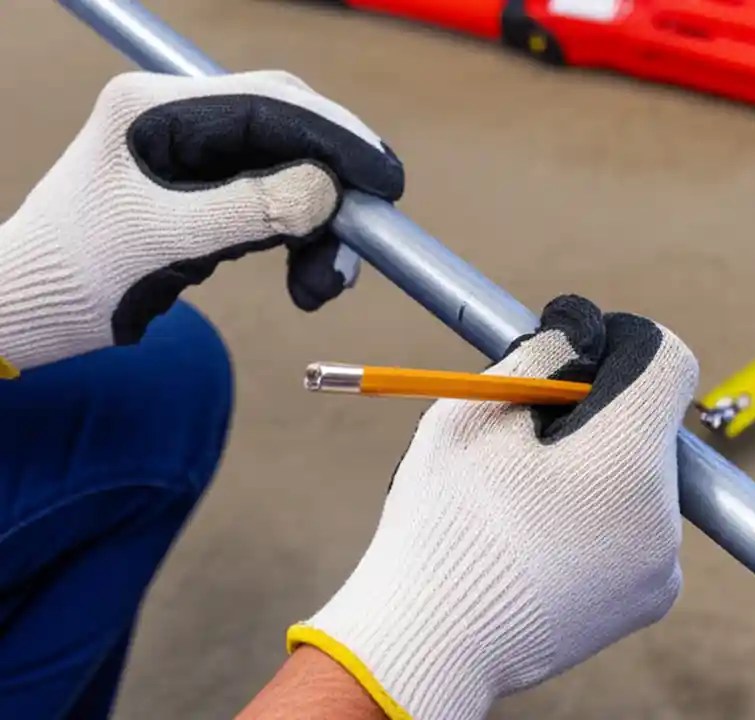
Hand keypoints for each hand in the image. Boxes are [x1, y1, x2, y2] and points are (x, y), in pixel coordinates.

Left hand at [0, 70, 402, 374]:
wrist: (32, 309)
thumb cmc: (80, 273)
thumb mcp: (168, 241)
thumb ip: (251, 210)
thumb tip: (328, 190)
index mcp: (157, 107)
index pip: (272, 103)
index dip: (339, 138)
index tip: (386, 180)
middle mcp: (179, 116)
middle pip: (291, 130)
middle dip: (336, 187)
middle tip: (365, 239)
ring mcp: (195, 153)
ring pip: (291, 170)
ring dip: (323, 227)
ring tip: (325, 285)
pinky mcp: (206, 188)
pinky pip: (276, 201)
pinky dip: (302, 240)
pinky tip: (306, 281)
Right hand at [288, 295, 697, 719]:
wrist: (432, 641)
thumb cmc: (445, 523)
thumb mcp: (476, 412)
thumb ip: (544, 353)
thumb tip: (585, 330)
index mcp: (626, 458)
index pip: (669, 364)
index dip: (624, 349)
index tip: (578, 366)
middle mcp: (663, 511)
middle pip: (652, 425)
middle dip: (603, 418)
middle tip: (532, 446)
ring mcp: (663, 562)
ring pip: (647, 478)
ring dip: (603, 471)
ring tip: (530, 503)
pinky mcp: (654, 597)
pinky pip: (644, 531)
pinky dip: (607, 521)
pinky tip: (548, 540)